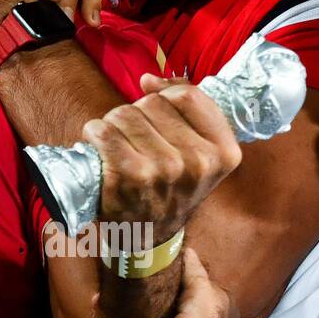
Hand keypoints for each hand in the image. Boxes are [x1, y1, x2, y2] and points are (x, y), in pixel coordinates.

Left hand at [83, 74, 241, 236]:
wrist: (149, 237)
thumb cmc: (170, 187)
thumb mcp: (197, 153)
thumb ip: (185, 109)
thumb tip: (148, 80)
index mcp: (224, 152)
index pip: (188, 95)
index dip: (165, 97)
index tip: (158, 113)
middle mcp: (198, 161)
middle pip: (151, 103)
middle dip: (137, 114)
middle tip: (137, 142)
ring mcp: (164, 170)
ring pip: (123, 113)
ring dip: (113, 125)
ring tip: (120, 148)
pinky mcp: (129, 176)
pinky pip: (102, 131)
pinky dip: (94, 134)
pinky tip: (101, 150)